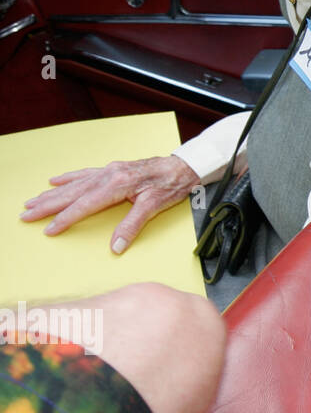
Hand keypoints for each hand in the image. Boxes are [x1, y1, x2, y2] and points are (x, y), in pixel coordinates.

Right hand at [20, 156, 201, 253]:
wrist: (182, 166)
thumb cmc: (170, 186)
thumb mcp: (154, 207)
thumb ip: (133, 226)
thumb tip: (115, 246)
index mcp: (117, 185)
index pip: (85, 205)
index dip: (66, 219)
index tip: (49, 229)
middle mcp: (109, 175)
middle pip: (72, 193)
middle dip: (47, 205)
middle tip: (26, 214)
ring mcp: (109, 170)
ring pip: (74, 183)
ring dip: (52, 193)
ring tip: (32, 200)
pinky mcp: (113, 169)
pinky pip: (85, 173)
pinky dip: (68, 177)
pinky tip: (55, 181)